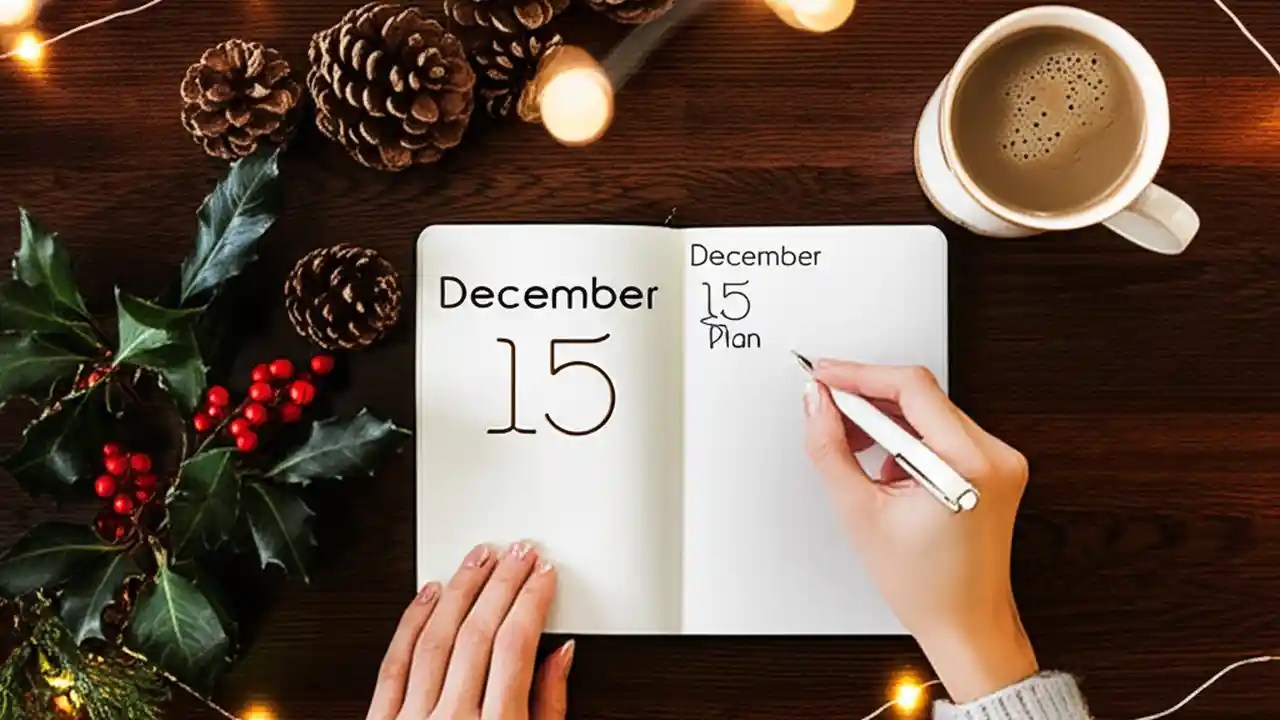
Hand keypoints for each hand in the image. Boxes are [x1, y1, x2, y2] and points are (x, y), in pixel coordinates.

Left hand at [367, 543, 572, 719]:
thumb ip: (550, 707)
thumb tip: (561, 656)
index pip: (516, 645)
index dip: (532, 600)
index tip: (543, 574)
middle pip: (479, 632)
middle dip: (503, 584)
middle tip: (518, 553)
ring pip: (437, 637)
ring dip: (461, 589)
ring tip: (479, 559)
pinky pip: (395, 663)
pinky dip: (412, 622)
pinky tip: (430, 593)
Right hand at [802, 360, 1036, 702]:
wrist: (966, 622)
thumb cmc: (925, 585)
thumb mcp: (860, 512)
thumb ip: (830, 449)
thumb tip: (816, 405)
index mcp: (967, 465)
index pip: (911, 388)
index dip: (859, 375)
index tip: (825, 376)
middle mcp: (994, 456)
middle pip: (922, 395)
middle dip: (868, 398)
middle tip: (828, 409)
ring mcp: (1000, 460)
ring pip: (931, 410)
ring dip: (887, 419)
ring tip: (854, 447)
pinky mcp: (995, 466)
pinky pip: (944, 431)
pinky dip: (908, 437)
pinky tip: (885, 465)